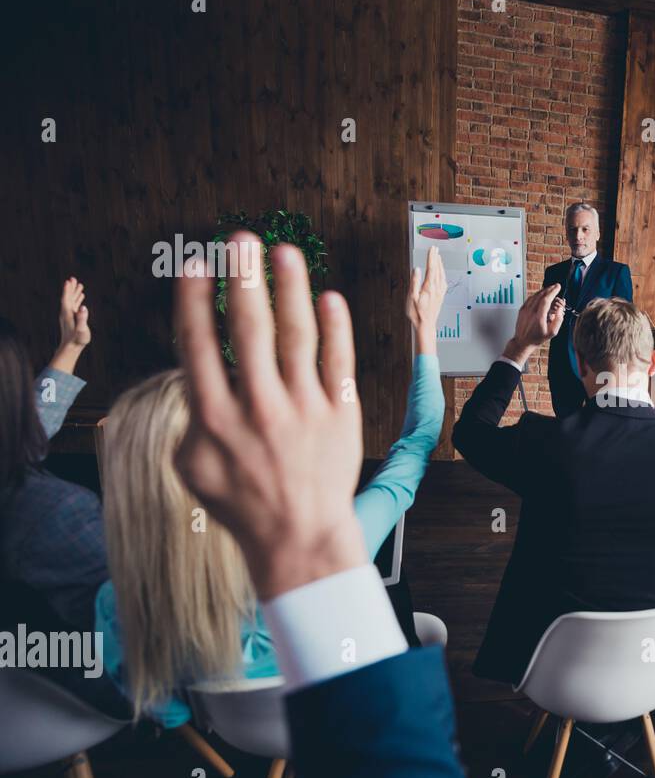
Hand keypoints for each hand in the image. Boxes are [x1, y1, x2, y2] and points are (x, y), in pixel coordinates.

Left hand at [50, 277, 90, 373]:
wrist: (71, 348)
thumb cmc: (77, 340)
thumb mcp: (81, 329)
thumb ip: (82, 318)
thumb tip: (83, 308)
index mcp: (67, 314)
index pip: (67, 299)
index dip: (68, 290)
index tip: (69, 281)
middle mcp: (66, 313)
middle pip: (68, 298)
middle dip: (71, 288)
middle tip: (73, 279)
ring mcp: (69, 316)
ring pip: (71, 301)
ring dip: (75, 293)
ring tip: (79, 285)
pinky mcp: (72, 319)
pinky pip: (74, 306)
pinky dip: (77, 300)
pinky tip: (81, 297)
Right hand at [173, 233, 367, 598]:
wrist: (300, 537)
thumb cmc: (242, 502)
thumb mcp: (192, 467)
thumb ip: (190, 418)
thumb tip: (193, 375)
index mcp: (214, 418)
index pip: (199, 344)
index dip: (194, 298)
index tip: (195, 262)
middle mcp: (259, 408)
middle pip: (248, 328)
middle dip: (243, 277)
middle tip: (240, 240)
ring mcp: (303, 409)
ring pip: (297, 335)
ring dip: (290, 288)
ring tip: (285, 252)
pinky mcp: (341, 414)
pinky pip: (338, 361)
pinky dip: (336, 327)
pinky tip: (330, 298)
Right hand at [408, 244, 446, 354]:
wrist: (426, 325)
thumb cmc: (417, 313)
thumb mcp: (412, 297)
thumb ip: (414, 282)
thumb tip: (416, 269)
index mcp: (429, 287)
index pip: (431, 268)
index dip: (431, 257)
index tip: (431, 249)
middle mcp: (436, 288)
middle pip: (437, 269)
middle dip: (436, 258)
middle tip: (435, 248)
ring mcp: (440, 292)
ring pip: (441, 274)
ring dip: (440, 264)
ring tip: (438, 256)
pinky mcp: (441, 296)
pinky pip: (443, 281)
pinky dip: (442, 273)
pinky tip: (441, 272)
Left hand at [503, 284, 564, 364]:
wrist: (523, 342)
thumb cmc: (537, 338)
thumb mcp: (552, 333)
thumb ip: (558, 320)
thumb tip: (560, 309)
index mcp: (539, 317)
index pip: (546, 300)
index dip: (552, 292)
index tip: (558, 287)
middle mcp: (531, 312)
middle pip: (541, 295)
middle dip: (549, 289)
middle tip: (556, 286)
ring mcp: (525, 310)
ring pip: (535, 296)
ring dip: (543, 291)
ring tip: (550, 289)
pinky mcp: (522, 310)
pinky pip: (530, 299)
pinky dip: (537, 294)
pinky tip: (541, 294)